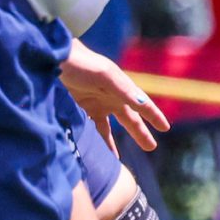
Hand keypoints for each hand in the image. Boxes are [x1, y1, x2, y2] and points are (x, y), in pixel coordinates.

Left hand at [61, 38, 169, 152]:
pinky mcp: (79, 110)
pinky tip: (93, 152)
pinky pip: (89, 129)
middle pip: (129, 120)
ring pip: (107, 129)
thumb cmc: (82, 64)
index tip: (165, 128)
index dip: (154, 116)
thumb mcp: (105, 76)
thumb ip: (123, 90)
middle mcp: (111, 98)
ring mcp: (95, 105)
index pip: (142, 104)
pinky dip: (93, 141)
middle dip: (140, 133)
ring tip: (116, 160)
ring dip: (112, 144)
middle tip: (151, 147)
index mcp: (122, 88)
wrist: (54, 59)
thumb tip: (142, 104)